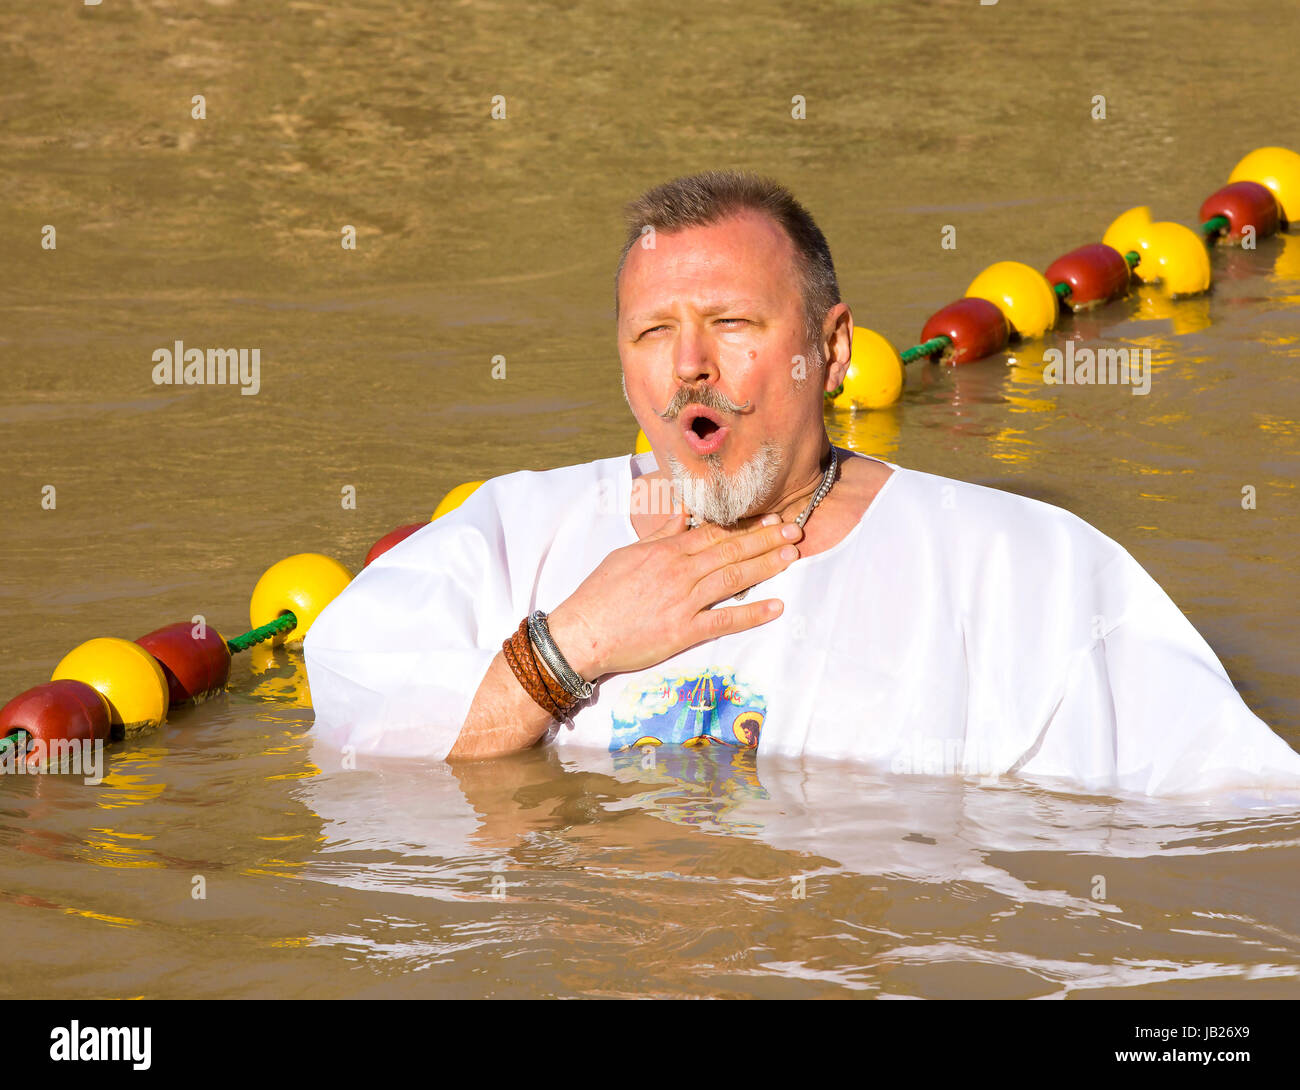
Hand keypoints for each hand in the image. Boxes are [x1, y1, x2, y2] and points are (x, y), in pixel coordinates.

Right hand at [545, 509, 801, 679]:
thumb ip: (660, 535)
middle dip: (766, 540)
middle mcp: (679, 571)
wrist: (583, 633)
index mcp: (666, 551)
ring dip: (765, 566)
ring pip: (733, 578)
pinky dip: (752, 613)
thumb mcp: (627, 554)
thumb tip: (683, 514)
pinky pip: (724, 620)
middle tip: (795, 532)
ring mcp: (683, 601)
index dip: (746, 526)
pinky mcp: (684, 631)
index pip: (714, 533)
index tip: (771, 520)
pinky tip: (775, 606)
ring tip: (791, 557)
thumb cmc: (600, 594)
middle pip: (730, 550)